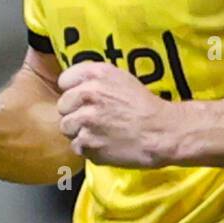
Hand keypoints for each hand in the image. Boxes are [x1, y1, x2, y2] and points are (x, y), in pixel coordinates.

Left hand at [56, 62, 174, 167]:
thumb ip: (95, 80)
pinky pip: (76, 146)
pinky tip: (104, 144)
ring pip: (66, 127)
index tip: (83, 99)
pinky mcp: (87, 143)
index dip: (73, 91)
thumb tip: (74, 87)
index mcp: (95, 74)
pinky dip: (88, 148)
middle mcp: (87, 94)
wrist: (161, 132)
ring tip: (99, 133)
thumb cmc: (144, 105)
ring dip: (79, 132)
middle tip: (94, 119)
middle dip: (75, 113)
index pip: (64, 81)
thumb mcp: (120, 79)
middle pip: (63, 106)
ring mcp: (85, 120)